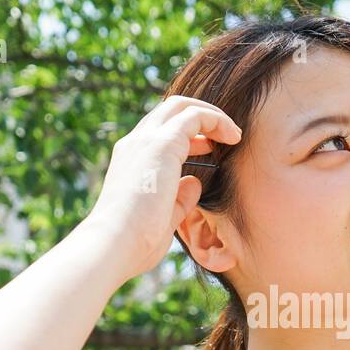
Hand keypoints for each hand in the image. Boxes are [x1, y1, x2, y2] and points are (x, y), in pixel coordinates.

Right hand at [84, 95, 241, 279]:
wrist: (115, 244)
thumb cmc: (136, 241)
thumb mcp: (164, 216)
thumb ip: (180, 197)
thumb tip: (195, 182)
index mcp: (131, 160)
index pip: (160, 131)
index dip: (188, 135)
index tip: (209, 148)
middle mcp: (135, 143)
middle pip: (170, 110)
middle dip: (201, 116)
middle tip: (225, 135)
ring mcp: (146, 140)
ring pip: (182, 106)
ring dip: (212, 116)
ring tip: (234, 134)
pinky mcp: (162, 143)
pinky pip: (195, 116)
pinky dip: (217, 121)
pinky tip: (234, 137)